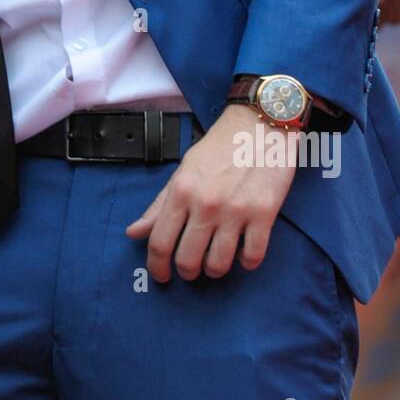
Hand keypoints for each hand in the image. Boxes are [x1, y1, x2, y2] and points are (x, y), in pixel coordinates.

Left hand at [126, 104, 295, 282]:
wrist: (260, 124)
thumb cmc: (220, 147)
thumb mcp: (183, 171)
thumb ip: (160, 204)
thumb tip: (134, 232)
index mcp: (182, 191)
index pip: (159, 242)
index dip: (156, 266)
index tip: (160, 275)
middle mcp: (206, 204)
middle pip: (187, 260)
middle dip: (186, 272)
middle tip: (190, 269)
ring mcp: (236, 211)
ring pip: (219, 264)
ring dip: (215, 270)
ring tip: (215, 262)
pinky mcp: (265, 214)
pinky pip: (252, 256)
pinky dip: (246, 263)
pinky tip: (242, 254)